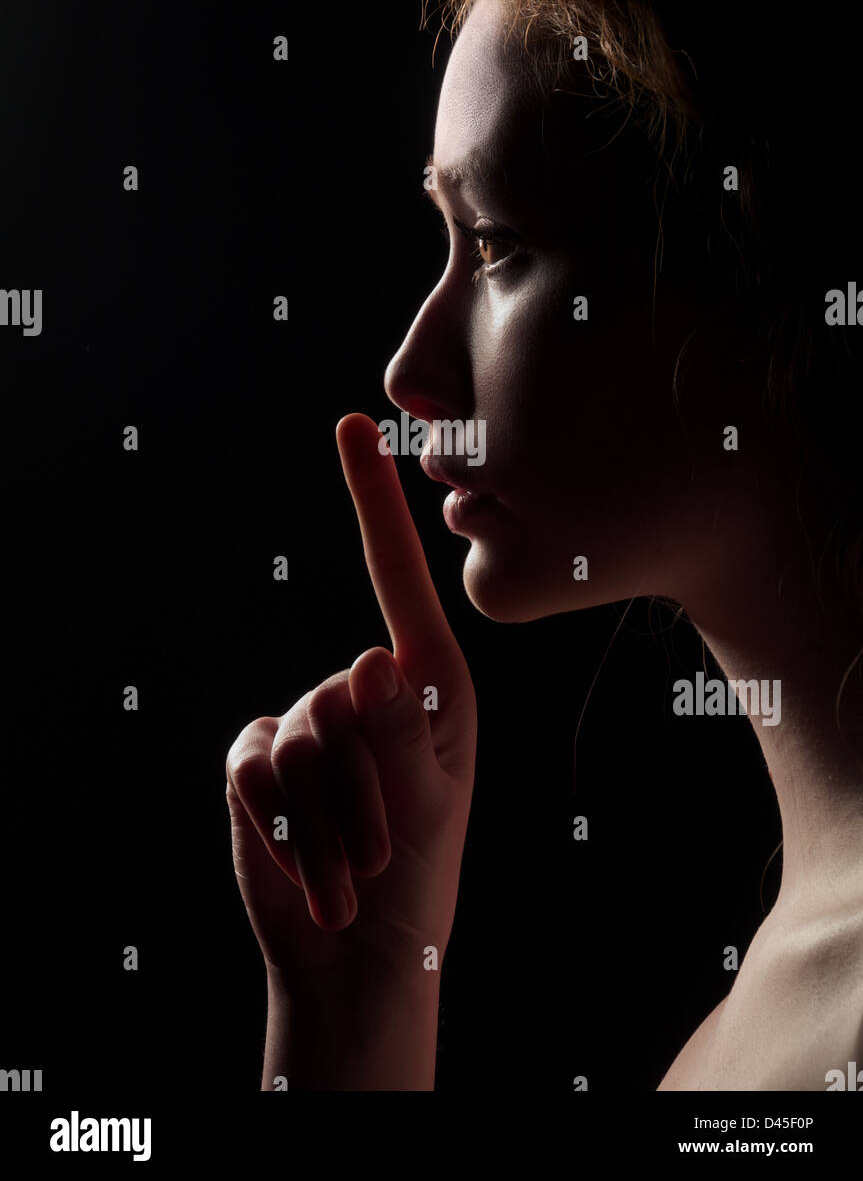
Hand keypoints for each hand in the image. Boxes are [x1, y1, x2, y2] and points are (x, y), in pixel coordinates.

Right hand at [225, 412, 477, 990]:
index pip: (396, 574)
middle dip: (362, 790)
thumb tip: (366, 659)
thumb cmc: (417, 877)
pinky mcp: (259, 760)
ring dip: (326, 821)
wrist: (358, 955)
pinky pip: (255, 769)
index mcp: (426, 681)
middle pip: (341, 696)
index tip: (360, 423)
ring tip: (353, 869)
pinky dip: (286, 829)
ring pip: (299, 741)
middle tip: (383, 849)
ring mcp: (307, 722)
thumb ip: (405, 735)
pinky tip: (310, 868)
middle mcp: (364, 689)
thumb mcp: (430, 808)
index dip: (375, 498)